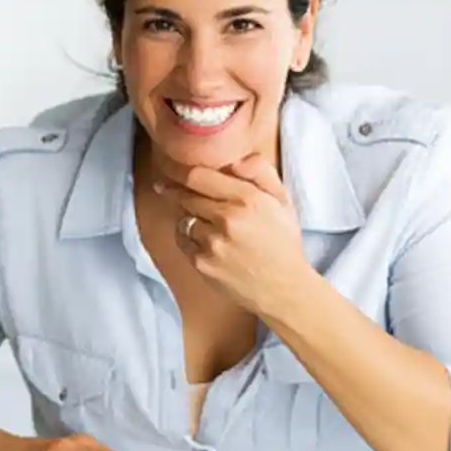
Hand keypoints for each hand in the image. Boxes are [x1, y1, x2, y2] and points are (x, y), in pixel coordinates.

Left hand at [154, 153, 310, 316]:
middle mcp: (228, 219)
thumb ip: (261, 172)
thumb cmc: (282, 242)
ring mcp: (212, 242)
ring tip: (209, 225)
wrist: (283, 289)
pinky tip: (206, 241)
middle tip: (167, 188)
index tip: (169, 168)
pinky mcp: (201, 263)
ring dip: (190, 217)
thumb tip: (235, 161)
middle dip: (178, 192)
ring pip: (184, 218)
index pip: (199, 176)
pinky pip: (183, 239)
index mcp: (248, 198)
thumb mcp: (282, 201)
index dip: (179, 171)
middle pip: (187, 196)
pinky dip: (189, 237)